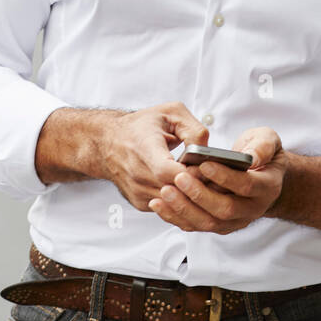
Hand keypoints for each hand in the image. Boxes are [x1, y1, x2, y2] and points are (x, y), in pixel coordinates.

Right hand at [94, 102, 209, 210]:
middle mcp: (137, 173)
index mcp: (144, 147)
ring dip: (191, 196)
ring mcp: (137, 191)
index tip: (203, 167)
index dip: (189, 173)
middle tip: (211, 175)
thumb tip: (207, 153)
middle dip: (198, 186)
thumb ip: (194, 130)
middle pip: (174, 191)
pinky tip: (186, 186)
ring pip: (174, 204)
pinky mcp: (140, 203)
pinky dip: (180, 200)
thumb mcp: (172, 113)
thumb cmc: (140, 126)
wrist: (108, 142)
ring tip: (200, 180)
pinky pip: (168, 208)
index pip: (166, 170)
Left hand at [148, 127, 285, 233]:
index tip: (204, 165)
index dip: (225, 177)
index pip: (246, 186)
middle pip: (225, 210)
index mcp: (267, 187)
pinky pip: (195, 226)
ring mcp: (235, 221)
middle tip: (179, 178)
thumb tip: (252, 157)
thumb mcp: (268, 140)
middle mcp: (253, 209)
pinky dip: (175, 217)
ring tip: (165, 191)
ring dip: (184, 208)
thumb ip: (263, 146)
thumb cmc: (261, 152)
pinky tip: (158, 204)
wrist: (261, 174)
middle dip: (200, 195)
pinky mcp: (218, 225)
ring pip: (208, 222)